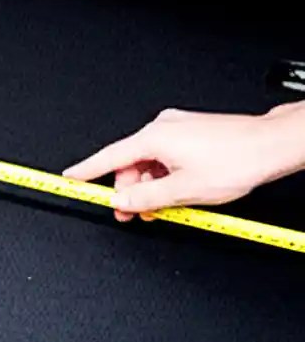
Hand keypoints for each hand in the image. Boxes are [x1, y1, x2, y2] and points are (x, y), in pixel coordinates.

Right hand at [63, 102, 304, 220]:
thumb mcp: (184, 190)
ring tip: (167, 207)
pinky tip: (179, 192)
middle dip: (131, 190)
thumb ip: (145, 198)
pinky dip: (166, 175)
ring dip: (153, 185)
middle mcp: (162, 127)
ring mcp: (178, 128)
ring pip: (151, 162)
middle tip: (136, 214)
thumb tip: (120, 201)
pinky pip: (167, 156)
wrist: (272, 145)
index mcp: (154, 138)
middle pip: (131, 163)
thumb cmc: (237, 161)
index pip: (109, 157)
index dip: (86, 170)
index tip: (69, 179)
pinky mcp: (191, 132)